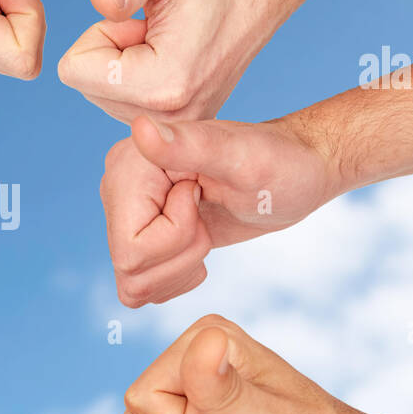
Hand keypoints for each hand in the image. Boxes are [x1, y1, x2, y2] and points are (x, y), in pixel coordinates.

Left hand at [59, 0, 287, 122]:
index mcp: (162, 86)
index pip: (73, 71)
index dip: (100, 33)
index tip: (140, 19)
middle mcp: (172, 118)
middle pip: (87, 86)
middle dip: (110, 50)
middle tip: (157, 27)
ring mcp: (180, 124)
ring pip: (104, 95)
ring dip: (124, 62)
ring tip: (168, 38)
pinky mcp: (182, 122)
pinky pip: (126, 102)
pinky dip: (137, 74)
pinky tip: (173, 53)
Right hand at [103, 114, 339, 305]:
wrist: (294, 172)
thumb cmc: (279, 160)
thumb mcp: (240, 155)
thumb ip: (187, 144)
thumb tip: (141, 129)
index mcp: (128, 165)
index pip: (130, 248)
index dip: (177, 238)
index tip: (203, 196)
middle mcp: (118, 188)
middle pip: (130, 268)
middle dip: (183, 254)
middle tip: (208, 215)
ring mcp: (126, 215)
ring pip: (134, 283)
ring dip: (181, 267)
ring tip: (205, 226)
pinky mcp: (141, 236)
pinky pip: (139, 285)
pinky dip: (176, 276)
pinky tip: (198, 242)